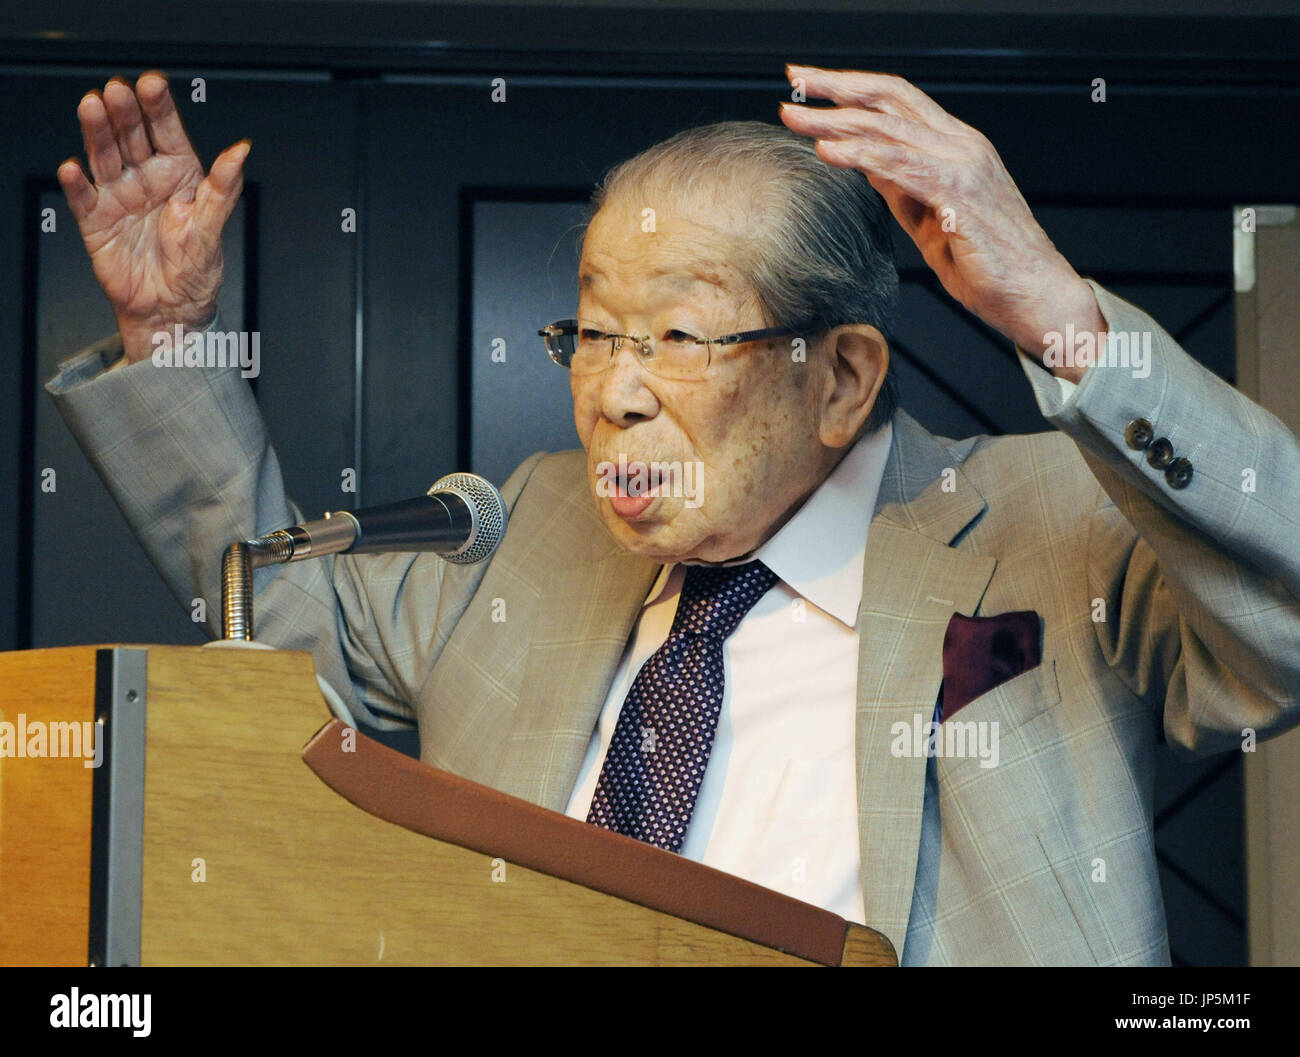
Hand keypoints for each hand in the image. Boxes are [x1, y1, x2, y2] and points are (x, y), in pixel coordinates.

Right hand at [57, 72, 249, 363]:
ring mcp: (120, 197)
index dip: (159, 109)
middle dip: (124, 113)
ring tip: (91, 108)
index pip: (168, 133)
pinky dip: (77, 184)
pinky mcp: (96, 221)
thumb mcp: (213, 229)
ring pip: (104, 156)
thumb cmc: (196, 272)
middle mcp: (147, 179)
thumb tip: (241, 151)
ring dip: (96, 132)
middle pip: (131, 137)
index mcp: (181, 176)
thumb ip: (224, 188)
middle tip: (117, 92)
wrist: (172, 311)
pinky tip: (73, 168)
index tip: (153, 84)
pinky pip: (83, 198)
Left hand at [779, 64, 1102, 378]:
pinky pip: (902, 166)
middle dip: (836, 87)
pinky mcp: (961, 195)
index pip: (897, 100)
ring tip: (796, 116)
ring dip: (836, 121)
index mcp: (955, 145)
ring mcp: (964, 165)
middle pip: (890, 99)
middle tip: (793, 80)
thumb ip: (901, 188)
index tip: (809, 86)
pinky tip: (829, 152)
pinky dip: (861, 155)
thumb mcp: (930, 219)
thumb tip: (865, 164)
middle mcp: (962, 145)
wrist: (1035, 296)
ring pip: (889, 128)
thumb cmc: (988, 264)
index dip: (851, 87)